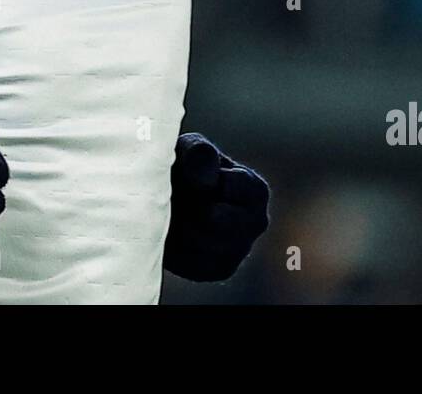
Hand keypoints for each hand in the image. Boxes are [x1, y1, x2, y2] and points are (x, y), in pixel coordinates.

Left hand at [163, 132, 269, 281]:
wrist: (164, 199)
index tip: (190, 176)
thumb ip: (199, 154)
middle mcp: (256, 223)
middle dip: (187, 206)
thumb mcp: (188, 150)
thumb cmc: (183, 167)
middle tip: (177, 196)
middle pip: (212, 219)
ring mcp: (239, 251)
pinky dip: (174, 246)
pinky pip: (188, 262)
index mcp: (256, 191)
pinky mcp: (216, 270)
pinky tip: (172, 233)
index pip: (226, 186)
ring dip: (176, 224)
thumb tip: (206, 179)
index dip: (200, 180)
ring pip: (197, 241)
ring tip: (173, 212)